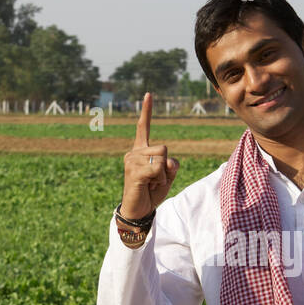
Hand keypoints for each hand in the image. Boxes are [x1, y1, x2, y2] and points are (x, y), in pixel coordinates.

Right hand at [120, 92, 178, 219]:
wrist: (138, 210)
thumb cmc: (151, 192)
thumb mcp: (167, 177)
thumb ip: (171, 165)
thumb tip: (168, 160)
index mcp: (141, 150)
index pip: (142, 127)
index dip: (146, 111)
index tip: (148, 94)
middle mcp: (134, 152)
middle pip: (164, 148)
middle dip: (166, 167)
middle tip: (155, 179)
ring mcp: (131, 161)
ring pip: (162, 159)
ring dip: (163, 175)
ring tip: (151, 183)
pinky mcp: (133, 171)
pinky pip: (157, 170)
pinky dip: (159, 180)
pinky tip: (148, 186)